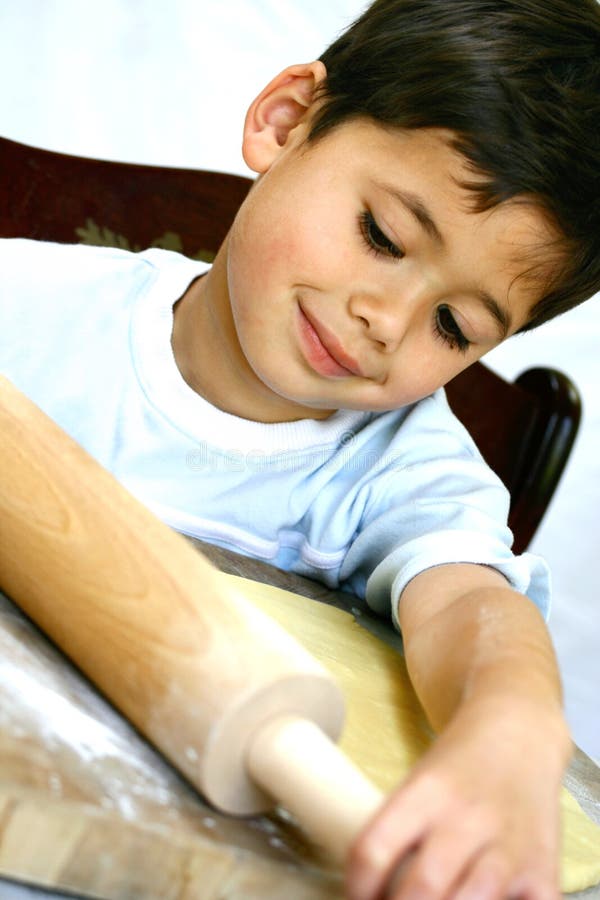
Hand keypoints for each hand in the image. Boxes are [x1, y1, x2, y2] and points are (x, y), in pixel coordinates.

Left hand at [346, 701, 570, 899]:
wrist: (519, 735)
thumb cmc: (458, 768)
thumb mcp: (418, 784)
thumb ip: (397, 834)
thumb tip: (373, 893)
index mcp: (426, 792)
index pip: (374, 849)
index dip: (358, 888)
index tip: (359, 899)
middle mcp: (467, 818)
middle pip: (423, 888)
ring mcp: (510, 846)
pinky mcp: (544, 871)